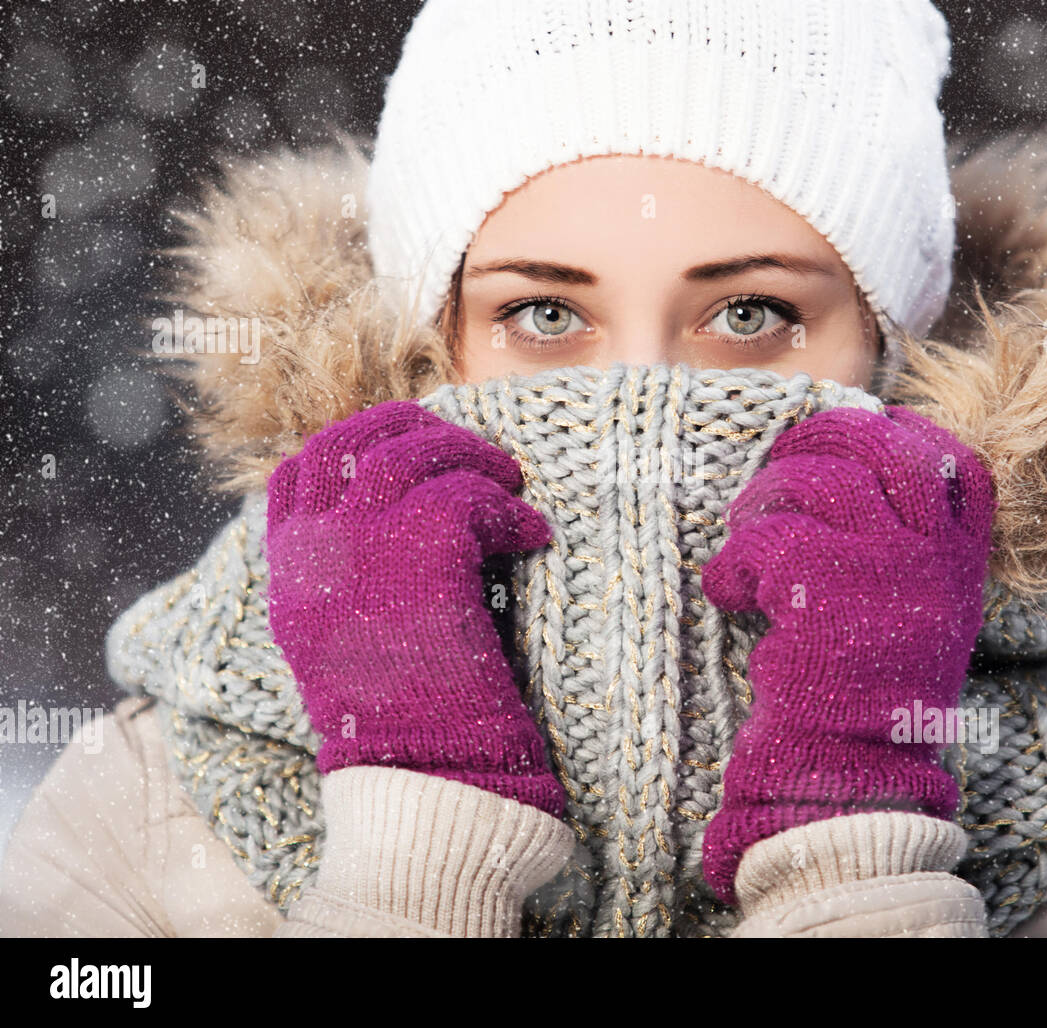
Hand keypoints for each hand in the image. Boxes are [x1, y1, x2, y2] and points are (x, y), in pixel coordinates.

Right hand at [264, 399, 564, 817]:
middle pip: (352, 441)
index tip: (412, 452)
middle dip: (416, 429)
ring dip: (472, 459)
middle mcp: (313, 554)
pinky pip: (468, 497)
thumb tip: (406, 513)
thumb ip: (353, 575)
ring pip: (412, 455)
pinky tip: (533, 537)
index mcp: (289, 574)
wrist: (423, 783)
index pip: (300, 470)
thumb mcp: (350, 640)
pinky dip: (509, 509)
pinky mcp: (421, 561)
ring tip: (511, 485)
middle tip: (470, 453)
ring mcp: (360, 552)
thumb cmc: (405, 720)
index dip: (360, 444)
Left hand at [699, 405, 994, 904]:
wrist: (851, 778)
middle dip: (824, 438)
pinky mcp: (823, 590)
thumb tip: (850, 483)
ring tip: (744, 532)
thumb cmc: (866, 700)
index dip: (909, 436)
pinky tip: (727, 592)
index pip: (959, 469)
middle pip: (885, 450)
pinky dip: (732, 562)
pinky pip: (766, 538)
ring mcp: (884, 570)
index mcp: (959, 567)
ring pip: (819, 481)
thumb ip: (901, 557)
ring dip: (766, 496)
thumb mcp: (914, 622)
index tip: (864, 433)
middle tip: (782, 461)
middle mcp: (933, 561)